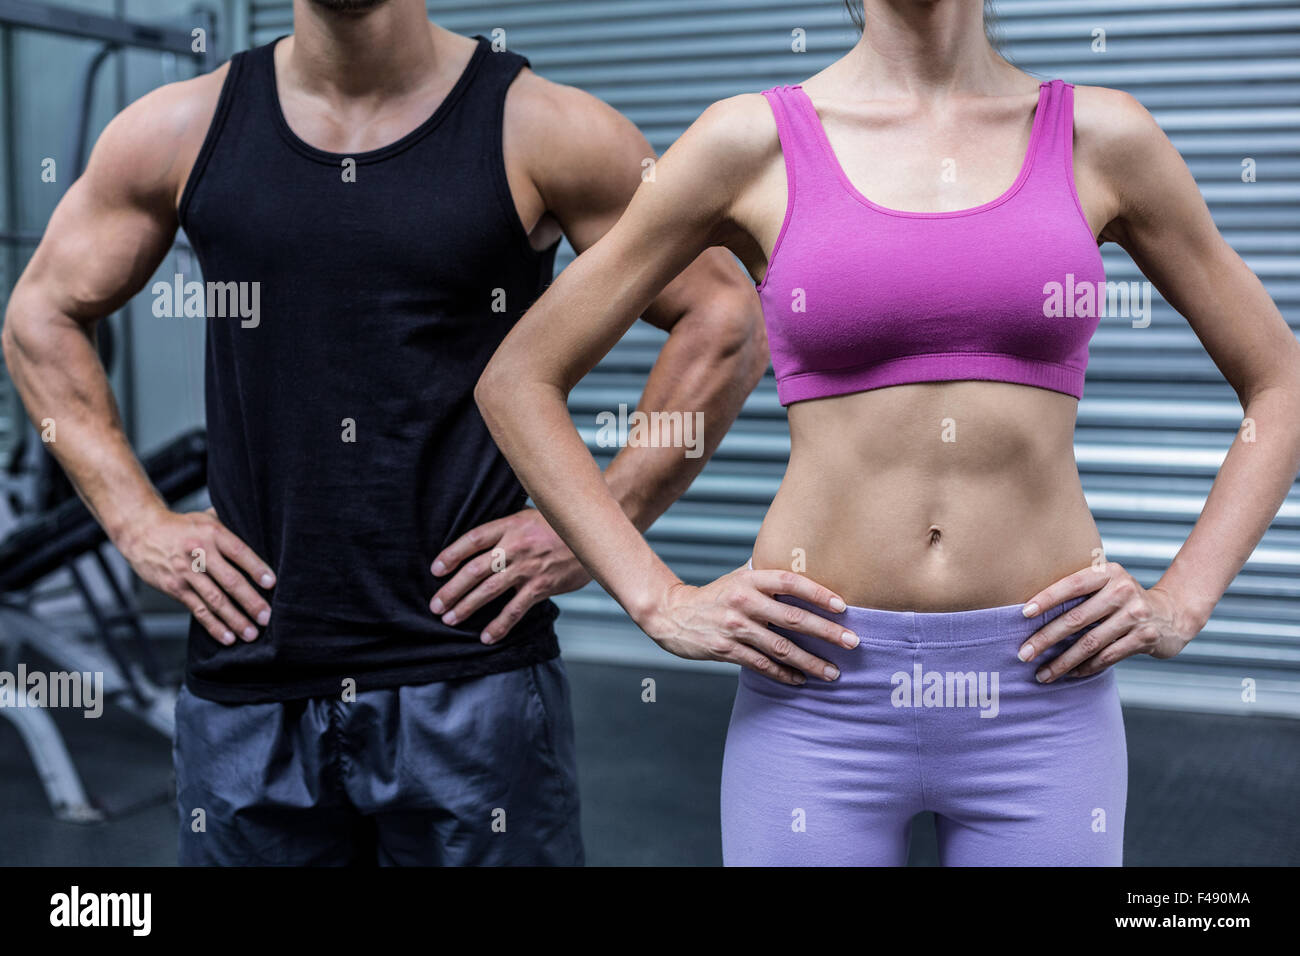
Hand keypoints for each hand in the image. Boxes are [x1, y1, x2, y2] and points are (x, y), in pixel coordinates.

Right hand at [114, 505, 274, 646]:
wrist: (141, 532)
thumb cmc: (183, 526)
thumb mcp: (207, 518)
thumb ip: (232, 525)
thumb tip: (263, 531)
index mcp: (213, 533)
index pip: (239, 552)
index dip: (256, 568)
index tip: (272, 584)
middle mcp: (199, 553)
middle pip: (229, 580)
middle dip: (250, 601)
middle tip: (267, 617)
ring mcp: (186, 573)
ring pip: (214, 600)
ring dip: (235, 619)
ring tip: (252, 634)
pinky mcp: (175, 588)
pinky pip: (198, 609)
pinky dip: (214, 626)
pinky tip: (228, 637)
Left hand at [430, 508, 590, 643]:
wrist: (595, 536)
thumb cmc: (560, 526)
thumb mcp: (530, 516)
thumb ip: (506, 530)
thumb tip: (480, 547)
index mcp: (510, 525)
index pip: (472, 540)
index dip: (451, 554)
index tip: (435, 570)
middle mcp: (516, 546)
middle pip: (474, 569)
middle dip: (451, 589)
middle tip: (435, 605)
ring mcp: (528, 568)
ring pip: (489, 590)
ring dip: (466, 606)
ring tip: (450, 619)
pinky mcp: (542, 587)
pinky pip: (515, 609)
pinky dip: (500, 625)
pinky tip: (487, 636)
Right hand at [645, 565, 857, 684]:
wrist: (672, 614)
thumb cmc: (716, 595)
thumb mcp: (739, 578)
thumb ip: (768, 578)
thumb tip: (808, 575)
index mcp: (749, 579)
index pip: (790, 582)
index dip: (818, 593)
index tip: (842, 606)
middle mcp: (743, 602)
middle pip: (792, 618)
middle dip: (826, 631)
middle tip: (852, 642)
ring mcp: (734, 628)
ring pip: (781, 648)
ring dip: (810, 662)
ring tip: (833, 672)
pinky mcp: (726, 650)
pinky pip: (762, 665)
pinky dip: (784, 674)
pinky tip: (801, 680)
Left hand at [1017, 561, 1197, 682]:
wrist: (1171, 614)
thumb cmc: (1123, 600)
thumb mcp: (1106, 584)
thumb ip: (1079, 591)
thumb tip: (1030, 612)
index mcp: (1108, 573)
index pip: (1071, 585)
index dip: (1047, 599)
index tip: (1023, 614)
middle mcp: (1122, 590)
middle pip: (1076, 618)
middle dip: (1046, 639)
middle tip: (1023, 654)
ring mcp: (1136, 615)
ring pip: (1090, 643)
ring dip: (1063, 661)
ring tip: (1042, 673)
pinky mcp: (1145, 638)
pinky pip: (1107, 656)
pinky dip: (1085, 667)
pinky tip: (1069, 674)